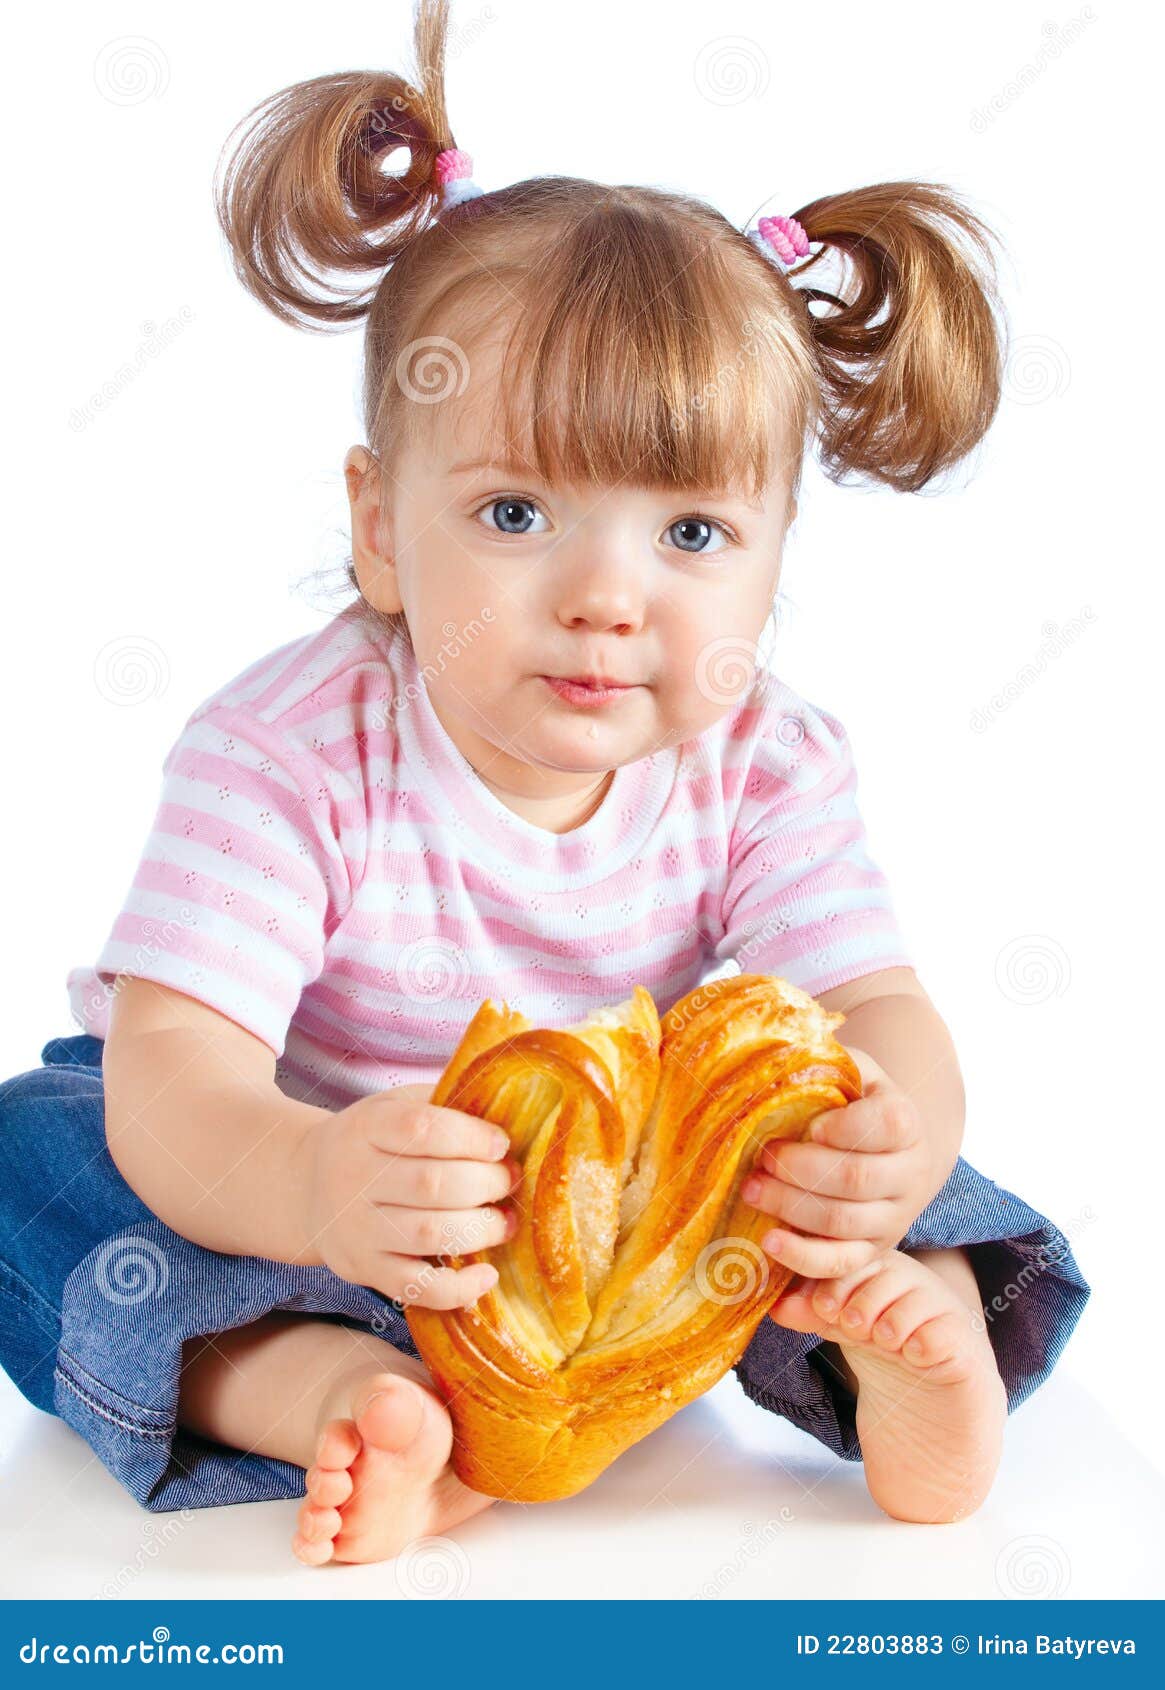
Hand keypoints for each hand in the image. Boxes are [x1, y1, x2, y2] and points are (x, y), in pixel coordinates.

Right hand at [301, 1083, 521, 1309]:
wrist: (306, 1185)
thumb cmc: (372, 1142)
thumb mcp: (394, 1106)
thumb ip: (442, 1104)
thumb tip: (505, 1112)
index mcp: (365, 1127)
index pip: (420, 1128)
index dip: (470, 1137)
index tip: (500, 1144)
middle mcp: (354, 1177)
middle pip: (432, 1184)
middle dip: (486, 1183)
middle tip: (509, 1181)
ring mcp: (356, 1229)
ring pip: (429, 1234)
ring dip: (481, 1229)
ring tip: (506, 1221)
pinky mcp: (363, 1269)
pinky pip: (415, 1288)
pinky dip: (458, 1288)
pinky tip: (487, 1274)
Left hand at [740, 1047, 944, 1279]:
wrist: (890, 1151)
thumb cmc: (854, 1104)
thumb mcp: (849, 1073)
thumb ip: (823, 1061)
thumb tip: (778, 1053)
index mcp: (905, 1122)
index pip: (884, 1125)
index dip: (842, 1128)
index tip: (807, 1126)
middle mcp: (910, 1174)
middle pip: (855, 1179)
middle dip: (799, 1169)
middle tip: (760, 1157)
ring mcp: (893, 1218)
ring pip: (843, 1223)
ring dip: (791, 1207)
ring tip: (752, 1189)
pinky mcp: (872, 1251)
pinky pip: (841, 1264)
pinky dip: (803, 1258)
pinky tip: (769, 1240)